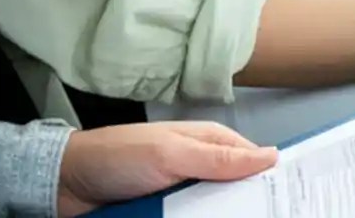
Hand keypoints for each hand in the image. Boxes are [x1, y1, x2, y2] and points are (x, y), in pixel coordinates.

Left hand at [57, 122, 277, 216]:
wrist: (61, 182)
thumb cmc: (117, 157)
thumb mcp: (171, 154)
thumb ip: (219, 159)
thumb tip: (271, 157)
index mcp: (206, 142)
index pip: (251, 160)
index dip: (271, 178)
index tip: (292, 199)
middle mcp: (197, 167)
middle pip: (234, 192)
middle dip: (247, 207)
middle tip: (269, 216)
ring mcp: (179, 193)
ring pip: (212, 212)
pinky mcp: (163, 213)